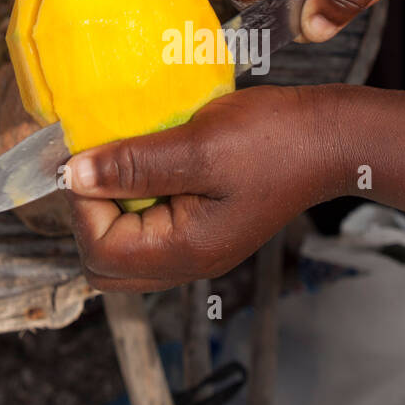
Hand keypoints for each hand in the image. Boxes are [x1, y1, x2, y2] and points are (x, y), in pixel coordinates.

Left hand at [65, 86, 331, 291]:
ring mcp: (197, 248)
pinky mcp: (203, 229)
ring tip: (122, 164)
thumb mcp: (199, 145)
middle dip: (89, 215)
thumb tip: (74, 174)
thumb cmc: (276, 141)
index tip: (90, 160)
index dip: (82, 205)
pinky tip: (146, 165)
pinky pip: (150, 231)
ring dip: (111, 210)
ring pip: (125, 250)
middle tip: (100, 167)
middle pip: (106, 265)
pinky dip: (135, 203)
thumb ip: (133, 163)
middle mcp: (188, 262)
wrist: (330, 139)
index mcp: (186, 251)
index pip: (100, 252)